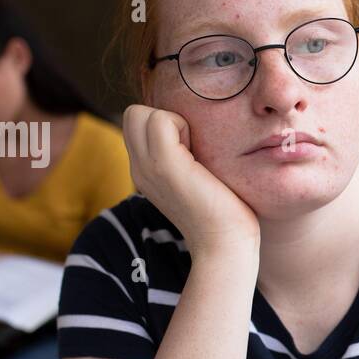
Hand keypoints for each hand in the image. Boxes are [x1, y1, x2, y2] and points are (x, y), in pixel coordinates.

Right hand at [122, 105, 259, 257]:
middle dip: (163, 118)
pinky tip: (199, 156)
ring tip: (194, 152)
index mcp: (144, 171)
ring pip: (140, 113)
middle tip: (190, 146)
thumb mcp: (193, 179)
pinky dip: (183, 125)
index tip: (189, 150)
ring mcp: (147, 167)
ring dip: (173, 121)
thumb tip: (196, 134)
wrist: (225, 244)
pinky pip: (161, 119)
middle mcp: (139, 169)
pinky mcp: (165, 165)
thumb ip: (184, 157)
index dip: (163, 125)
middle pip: (132, 115)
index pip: (136, 124)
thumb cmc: (222, 211)